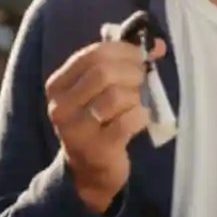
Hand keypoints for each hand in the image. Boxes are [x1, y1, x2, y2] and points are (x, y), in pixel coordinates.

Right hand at [45, 38, 167, 212]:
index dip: (123, 50)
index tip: (141, 56)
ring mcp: (76, 130)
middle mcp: (61, 106)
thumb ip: (123, 63)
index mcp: (58, 85)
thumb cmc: (98, 121)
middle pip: (104, 72)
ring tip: (139, 101)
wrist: (90, 171)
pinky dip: (141, 116)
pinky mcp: (96, 149)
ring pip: (116, 96)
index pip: (93, 54)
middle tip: (143, 79)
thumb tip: (159, 45)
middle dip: (132, 71)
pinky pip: (127, 121)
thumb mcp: (100, 91)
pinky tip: (140, 119)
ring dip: (136, 95)